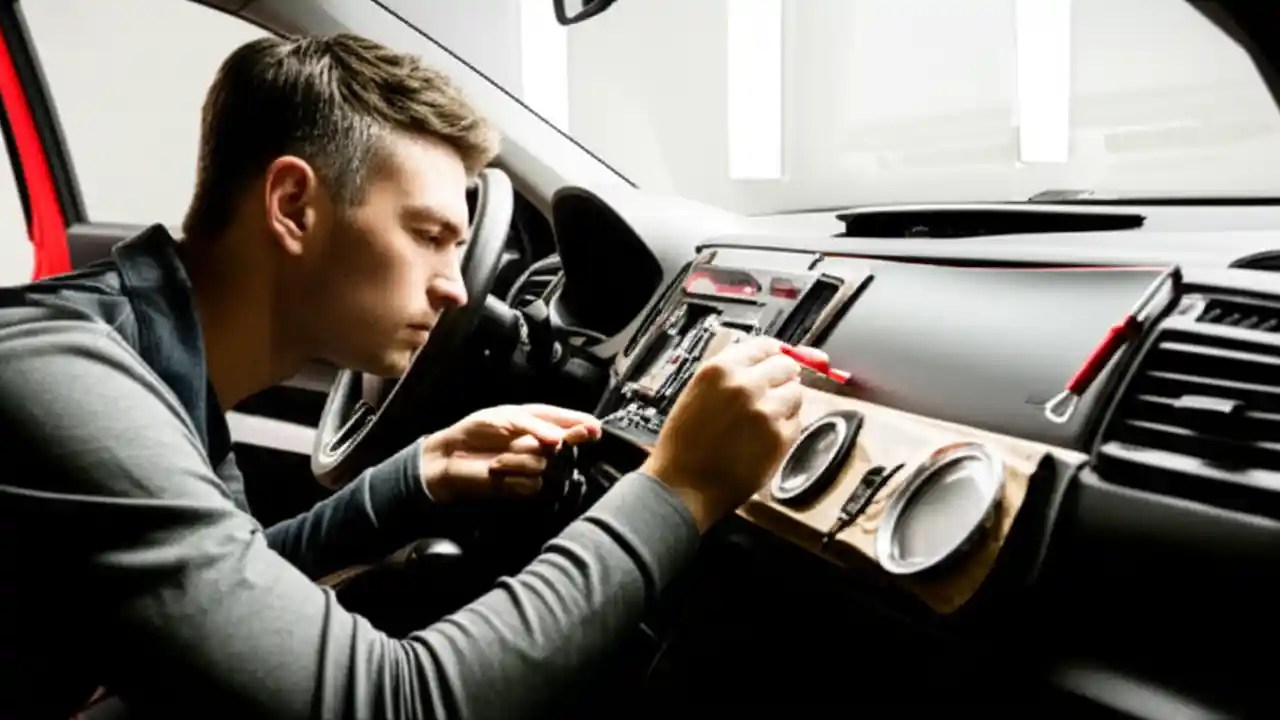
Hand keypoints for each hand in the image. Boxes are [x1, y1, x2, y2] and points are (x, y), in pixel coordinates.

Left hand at [420, 404, 601, 503]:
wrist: (450, 457)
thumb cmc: (476, 431)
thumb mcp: (506, 417)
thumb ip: (534, 425)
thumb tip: (559, 438)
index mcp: (540, 421)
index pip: (570, 422)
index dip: (584, 425)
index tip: (593, 429)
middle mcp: (542, 443)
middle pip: (568, 445)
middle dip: (565, 442)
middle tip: (559, 441)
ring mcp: (534, 465)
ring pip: (546, 464)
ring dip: (522, 459)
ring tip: (499, 457)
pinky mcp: (523, 486)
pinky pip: (532, 482)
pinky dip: (513, 476)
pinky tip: (497, 471)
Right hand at [641, 336, 818, 531]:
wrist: (682, 487)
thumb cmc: (685, 444)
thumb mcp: (698, 392)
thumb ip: (734, 372)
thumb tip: (776, 354)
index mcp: (720, 369)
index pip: (765, 345)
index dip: (771, 355)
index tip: (774, 362)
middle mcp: (746, 385)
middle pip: (787, 366)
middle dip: (780, 379)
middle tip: (765, 397)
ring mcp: (766, 411)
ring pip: (796, 393)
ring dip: (784, 404)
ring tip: (759, 422)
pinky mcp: (781, 437)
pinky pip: (797, 422)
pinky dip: (785, 428)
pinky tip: (761, 440)